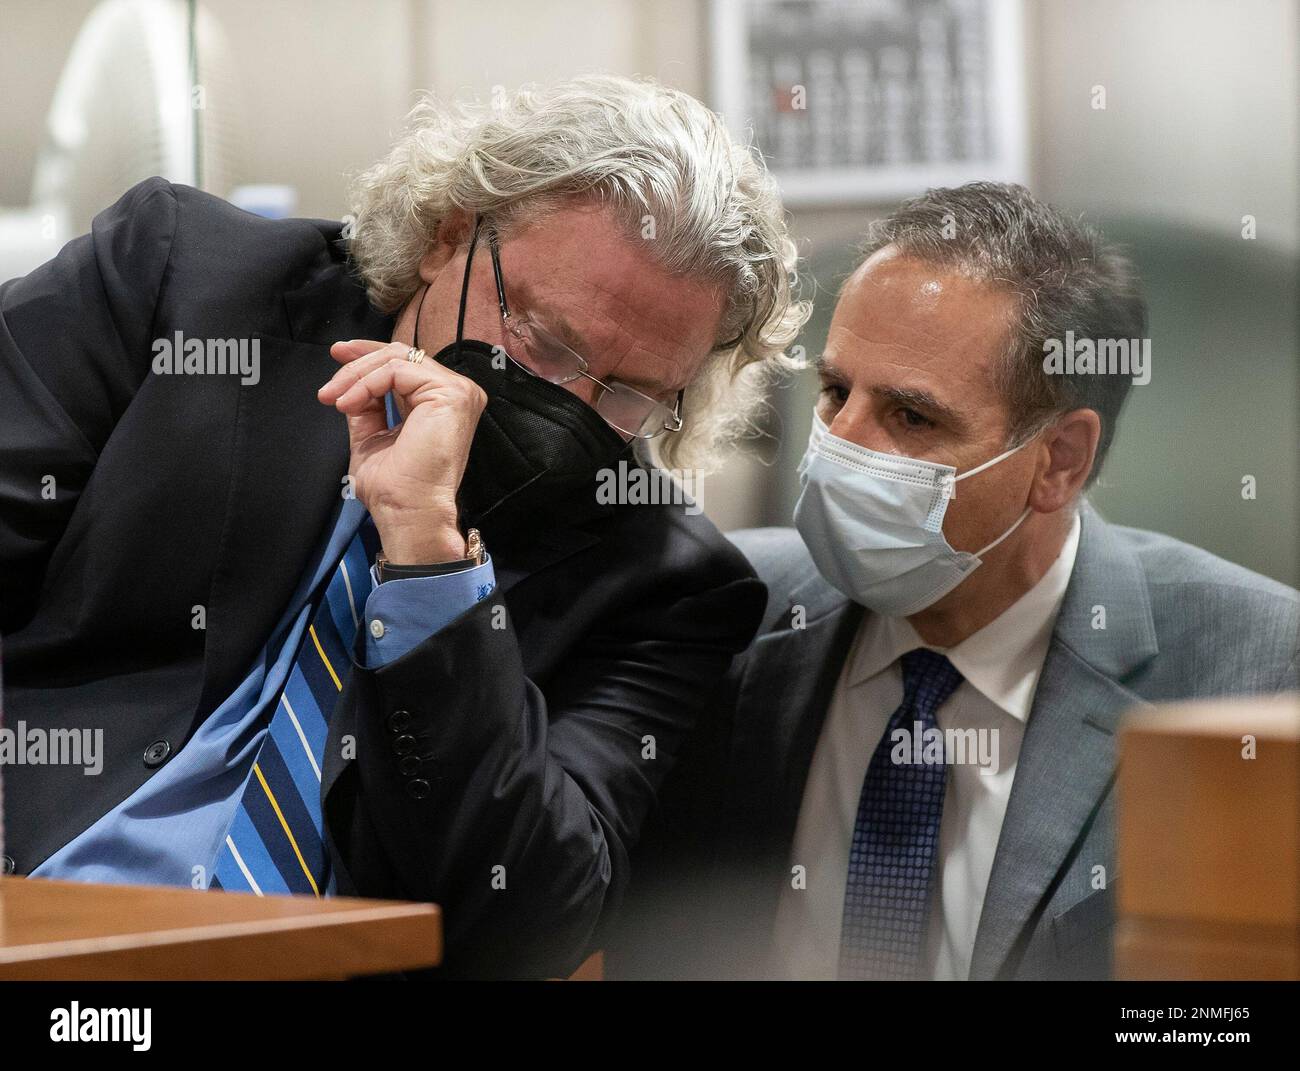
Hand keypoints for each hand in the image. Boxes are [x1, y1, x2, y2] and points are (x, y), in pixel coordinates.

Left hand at [318, 339, 486, 562]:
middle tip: (328, 387)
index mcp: (440, 403)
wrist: (408, 512)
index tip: (337, 355)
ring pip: (397, 358)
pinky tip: (349, 404)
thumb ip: (367, 407)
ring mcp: (458, 392)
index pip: (404, 364)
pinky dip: (366, 384)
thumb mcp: (372, 436)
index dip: (368, 355)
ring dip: (357, 376)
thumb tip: (349, 384)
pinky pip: (398, 371)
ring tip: (336, 401)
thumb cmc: (394, 489)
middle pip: (400, 354)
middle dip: (357, 362)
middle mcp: (455, 394)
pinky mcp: (451, 394)